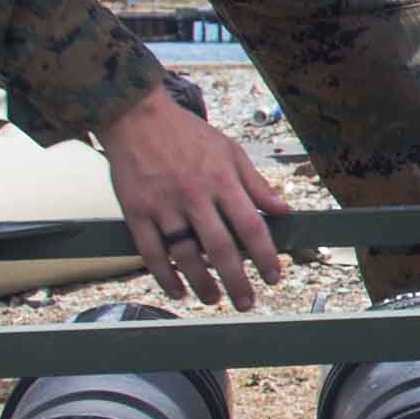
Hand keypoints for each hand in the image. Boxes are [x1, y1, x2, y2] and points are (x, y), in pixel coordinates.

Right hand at [100, 86, 290, 306]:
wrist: (137, 116)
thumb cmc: (187, 134)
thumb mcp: (230, 151)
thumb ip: (256, 184)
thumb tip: (283, 210)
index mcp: (222, 180)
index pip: (251, 227)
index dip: (265, 256)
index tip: (274, 276)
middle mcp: (194, 195)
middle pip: (220, 249)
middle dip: (237, 281)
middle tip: (246, 302)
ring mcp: (163, 205)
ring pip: (186, 255)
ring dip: (202, 284)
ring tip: (214, 298)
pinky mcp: (136, 211)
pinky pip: (151, 252)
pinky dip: (165, 276)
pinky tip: (177, 291)